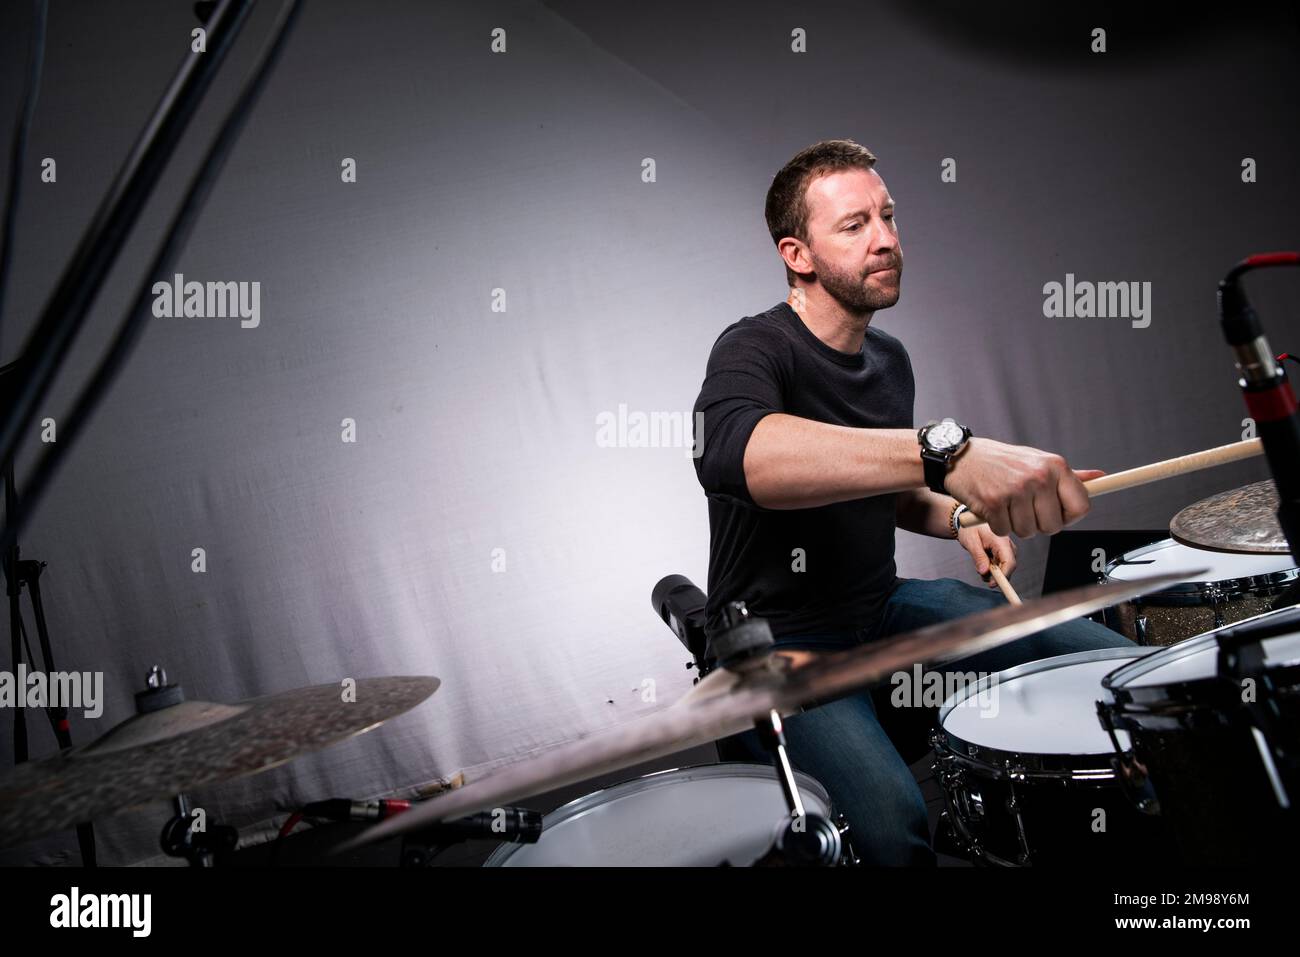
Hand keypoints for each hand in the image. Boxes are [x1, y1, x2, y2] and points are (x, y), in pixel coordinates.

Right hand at [944, 437, 1105, 538]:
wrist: (961, 457)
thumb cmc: (1001, 461)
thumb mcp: (1037, 461)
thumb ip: (1068, 476)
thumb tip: (1100, 478)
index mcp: (1054, 466)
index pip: (1081, 506)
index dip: (1069, 517)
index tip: (1057, 514)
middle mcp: (1038, 477)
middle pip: (1053, 526)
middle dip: (1038, 524)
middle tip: (1024, 509)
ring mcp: (1015, 491)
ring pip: (1028, 532)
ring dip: (1015, 525)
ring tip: (1006, 506)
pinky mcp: (994, 504)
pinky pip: (1004, 531)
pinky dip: (997, 525)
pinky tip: (992, 508)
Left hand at [958, 524, 1016, 586]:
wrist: (970, 521)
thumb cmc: (970, 528)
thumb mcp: (971, 542)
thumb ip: (978, 557)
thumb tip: (984, 572)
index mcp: (1002, 541)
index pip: (1009, 562)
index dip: (1003, 576)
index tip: (992, 584)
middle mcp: (1008, 546)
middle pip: (1008, 568)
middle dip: (994, 575)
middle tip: (979, 570)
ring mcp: (1007, 551)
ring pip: (1003, 569)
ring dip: (990, 572)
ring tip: (978, 562)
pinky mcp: (1004, 554)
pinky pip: (1000, 567)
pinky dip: (990, 568)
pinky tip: (981, 561)